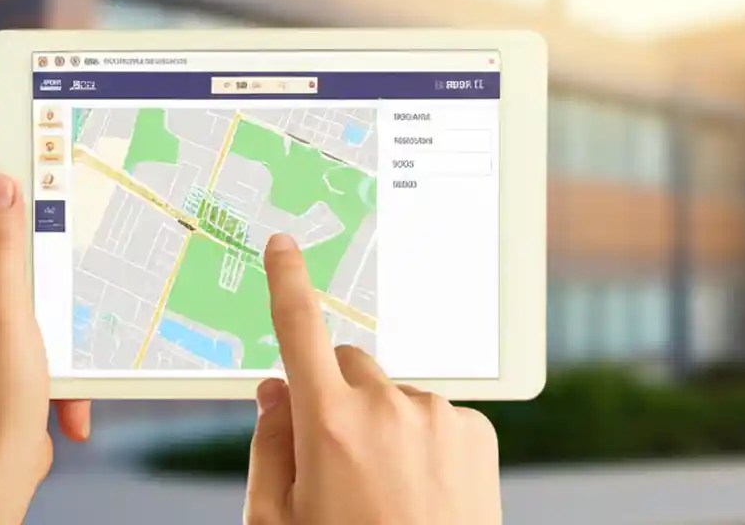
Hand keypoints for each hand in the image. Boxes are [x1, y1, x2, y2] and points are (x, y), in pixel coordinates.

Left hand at [0, 149, 90, 523]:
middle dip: (37, 240)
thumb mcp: (5, 312)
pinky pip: (35, 332)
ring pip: (23, 288)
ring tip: (77, 326)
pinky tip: (69, 394)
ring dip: (56, 312)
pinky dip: (58, 356)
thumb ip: (2, 245)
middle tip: (69, 207)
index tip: (17, 136)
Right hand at [244, 235, 501, 524]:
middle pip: (347, 365)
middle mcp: (386, 407)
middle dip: (333, 392)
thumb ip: (268, 446)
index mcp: (328, 424)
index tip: (282, 247)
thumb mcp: (277, 521)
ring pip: (392, 396)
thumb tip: (275, 391)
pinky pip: (435, 417)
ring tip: (387, 491)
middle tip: (332, 455)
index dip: (286, 282)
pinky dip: (422, 440)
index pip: (299, 330)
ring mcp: (438, 417)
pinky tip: (422, 492)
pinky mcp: (476, 433)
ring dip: (382, 422)